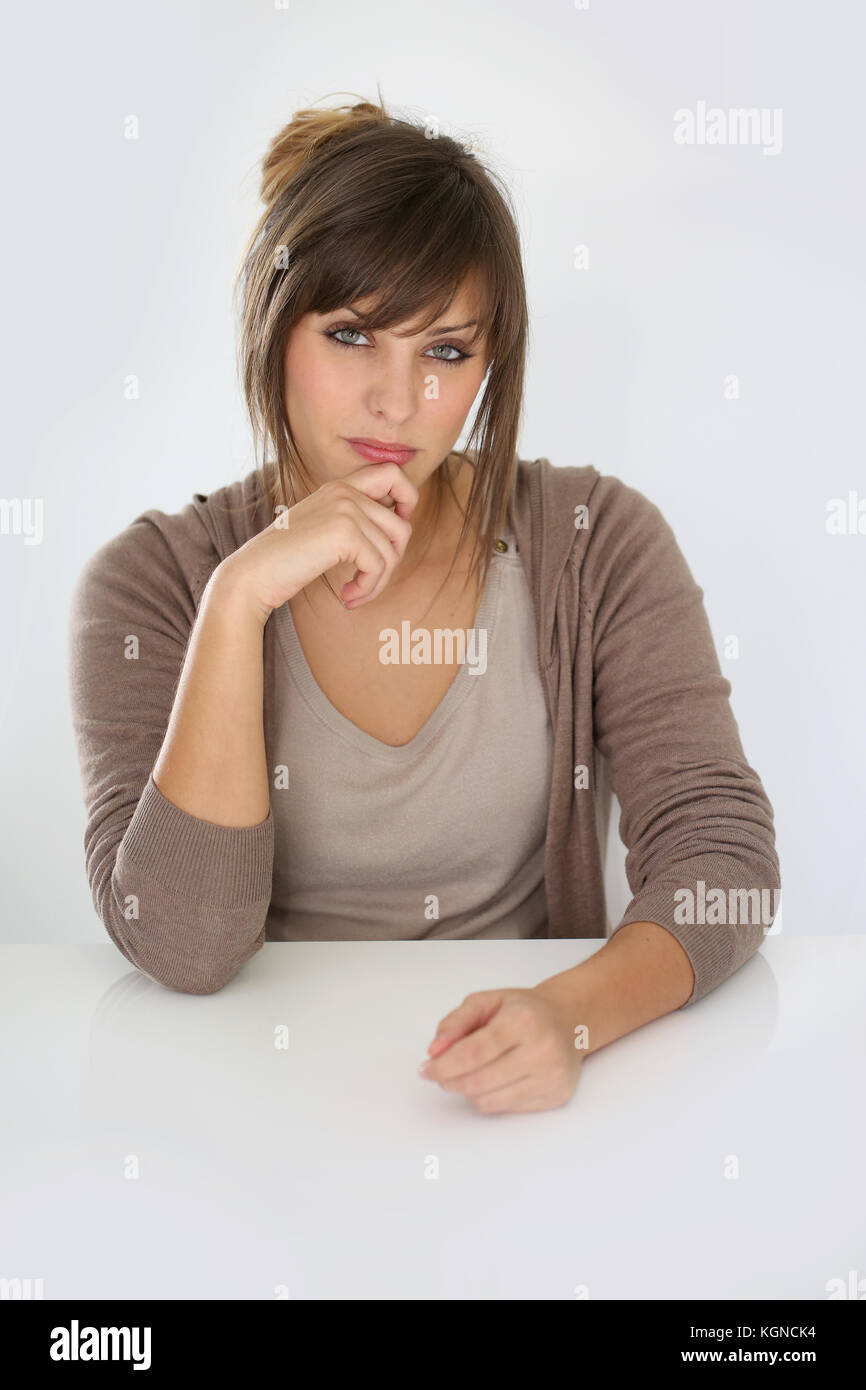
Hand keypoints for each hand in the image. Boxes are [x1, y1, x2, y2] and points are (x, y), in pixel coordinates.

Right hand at [217, 461, 418, 622]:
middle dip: (392, 561)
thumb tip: (401, 525)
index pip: (394, 473)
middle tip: (369, 581)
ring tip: (355, 594)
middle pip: (401, 525)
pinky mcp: (344, 533)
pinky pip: (378, 566)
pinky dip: (368, 589)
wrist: (253, 574)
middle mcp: (344, 491)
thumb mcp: (325, 529)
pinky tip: (348, 597)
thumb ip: (356, 520)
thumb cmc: (287, 560)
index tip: (394, 531)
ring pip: (392, 551)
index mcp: (340, 486)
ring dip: (377, 582)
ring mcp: (345, 509)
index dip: (408, 499)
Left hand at [417, 985, 586, 1114]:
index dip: (443, 1065)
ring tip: (466, 1075)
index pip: (473, 1052)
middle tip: (440, 1074)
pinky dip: (489, 1098)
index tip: (426, 1069)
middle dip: (450, 1081)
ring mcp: (551, 1077)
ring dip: (467, 1092)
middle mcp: (542, 1050)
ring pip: (489, 1101)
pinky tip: (491, 1081)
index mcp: (523, 1020)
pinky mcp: (556, 1096)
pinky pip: (506, 1108)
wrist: (568, 1021)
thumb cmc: (523, 1010)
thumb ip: (455, 1022)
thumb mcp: (486, 1001)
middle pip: (479, 1081)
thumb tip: (434, 1051)